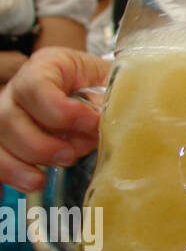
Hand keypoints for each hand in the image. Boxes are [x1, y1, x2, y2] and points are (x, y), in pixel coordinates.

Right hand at [0, 48, 107, 191]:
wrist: (92, 88)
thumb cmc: (100, 83)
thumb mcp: (110, 80)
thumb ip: (109, 98)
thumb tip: (106, 123)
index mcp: (46, 66)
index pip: (35, 85)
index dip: (61, 110)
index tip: (89, 123)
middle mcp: (17, 89)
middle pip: (8, 118)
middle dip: (39, 144)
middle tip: (70, 155)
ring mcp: (6, 115)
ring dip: (18, 165)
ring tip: (41, 179)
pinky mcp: (5, 140)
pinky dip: (6, 174)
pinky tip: (27, 183)